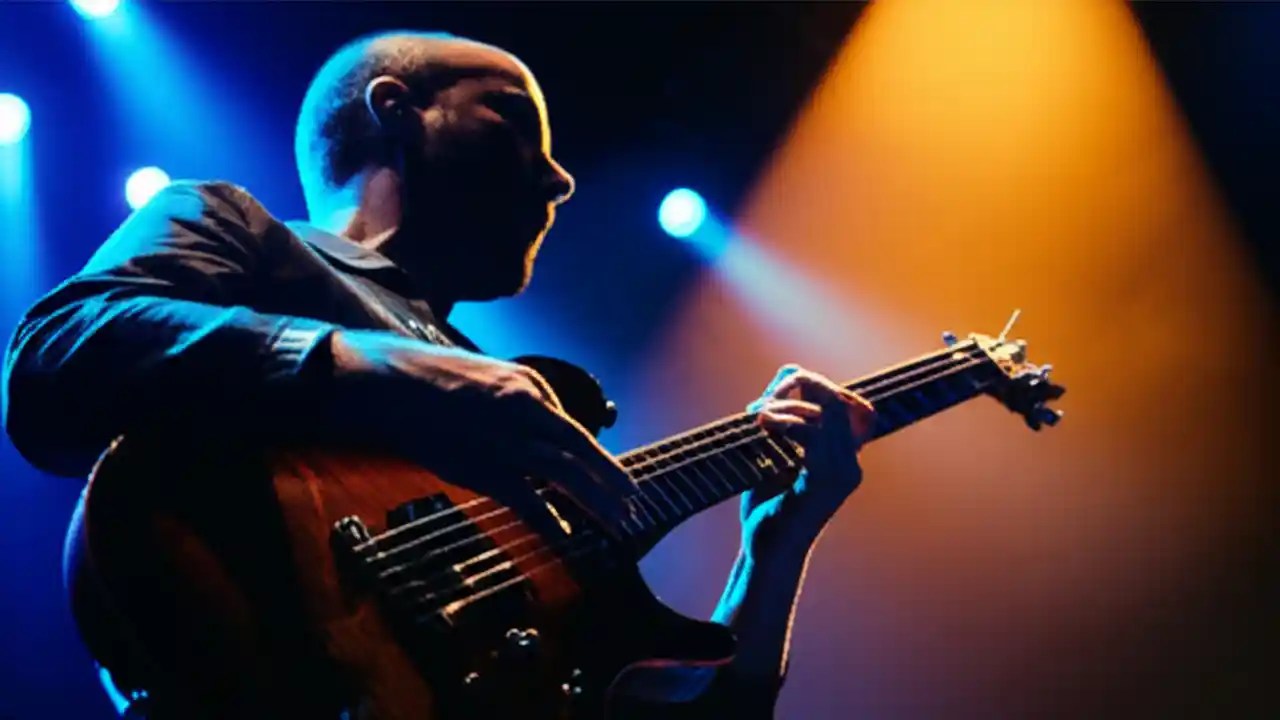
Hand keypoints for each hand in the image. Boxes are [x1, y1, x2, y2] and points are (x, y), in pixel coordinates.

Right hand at [327, 329, 635, 534]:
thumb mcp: (496, 378)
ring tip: (615, 524)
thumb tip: (556, 438)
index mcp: (529, 389)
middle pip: (580, 454)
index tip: (627, 486)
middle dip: (611, 485)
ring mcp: (503, 441)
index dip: (606, 464)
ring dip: (594, 502)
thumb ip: (529, 404)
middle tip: (634, 510)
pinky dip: (548, 519)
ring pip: (562, 475)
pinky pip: (524, 499)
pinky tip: (566, 536)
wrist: (394, 383)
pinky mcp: (480, 467)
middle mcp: (523, 413)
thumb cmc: (442, 381)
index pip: (578, 433)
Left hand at [741, 364, 875, 557]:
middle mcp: (851, 463)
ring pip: (826, 411)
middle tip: (764, 400)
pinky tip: (762, 423)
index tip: (777, 393)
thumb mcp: (776, 452)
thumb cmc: (769, 505)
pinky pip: (812, 436)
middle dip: (800, 385)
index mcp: (844, 455)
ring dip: (786, 403)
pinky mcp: (825, 484)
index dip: (817, 384)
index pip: (848, 400)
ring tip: (758, 414)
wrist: (767, 551)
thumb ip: (786, 416)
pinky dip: (785, 421)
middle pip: (838, 398)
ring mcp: (842, 474)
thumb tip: (788, 372)